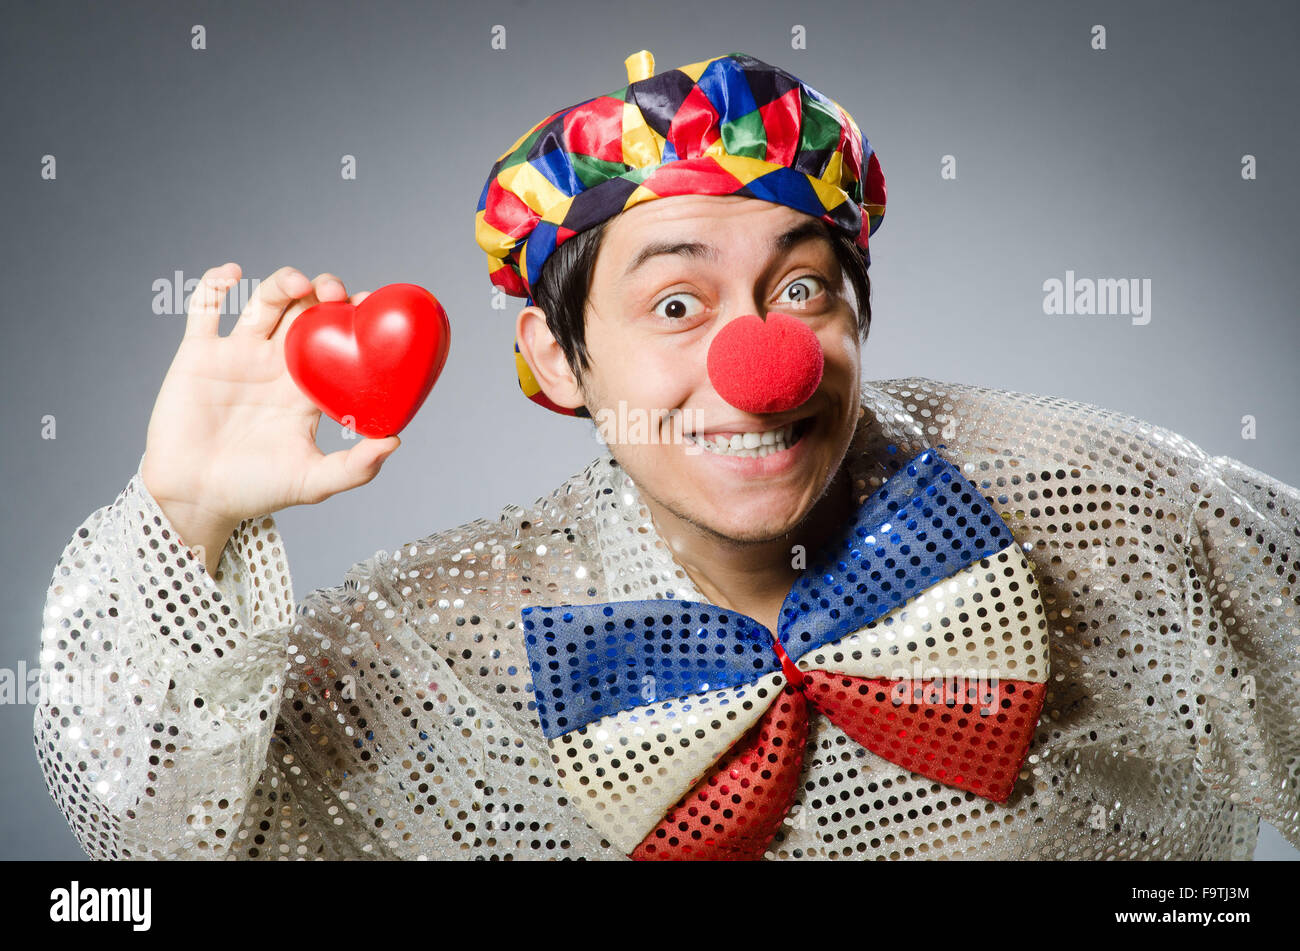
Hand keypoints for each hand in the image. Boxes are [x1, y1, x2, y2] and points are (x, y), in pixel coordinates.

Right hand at [141, 264, 399, 567]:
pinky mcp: (199, 355)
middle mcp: (276, 364)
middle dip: (323, 292)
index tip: (374, 306)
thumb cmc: (255, 490)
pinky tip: (232, 275)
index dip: (355, 319)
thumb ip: (356, 467)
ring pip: (264, 303)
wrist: (196, 498)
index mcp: (307, 387)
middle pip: (305, 312)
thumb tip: (395, 440)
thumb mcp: (313, 482)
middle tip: (335, 292)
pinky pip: (205, 311)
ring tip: (297, 283)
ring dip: (281, 283)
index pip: (338, 341)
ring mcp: (238, 356)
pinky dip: (214, 286)